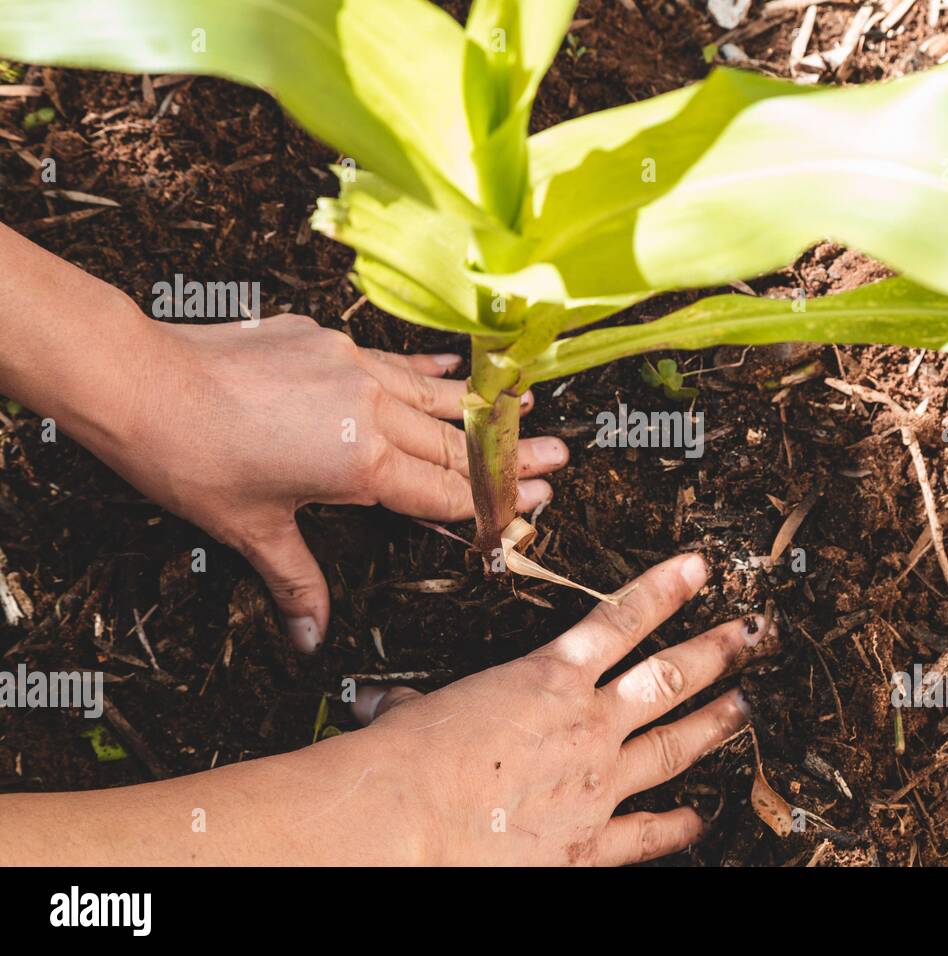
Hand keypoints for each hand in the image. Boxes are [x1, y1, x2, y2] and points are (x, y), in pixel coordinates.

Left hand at [97, 314, 568, 650]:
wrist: (140, 381)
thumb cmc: (191, 460)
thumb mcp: (250, 529)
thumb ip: (296, 580)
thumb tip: (310, 637)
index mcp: (362, 465)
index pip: (445, 492)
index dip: (492, 503)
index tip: (534, 503)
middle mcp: (373, 413)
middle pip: (456, 445)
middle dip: (509, 457)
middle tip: (558, 458)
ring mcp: (354, 370)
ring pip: (436, 397)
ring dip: (484, 408)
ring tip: (531, 405)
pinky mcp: (330, 342)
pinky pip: (396, 360)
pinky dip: (428, 370)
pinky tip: (454, 368)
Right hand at [350, 553, 762, 864]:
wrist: (405, 821)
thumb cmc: (404, 761)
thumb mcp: (415, 711)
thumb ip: (421, 704)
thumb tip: (387, 704)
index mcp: (546, 679)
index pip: (620, 619)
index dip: (665, 589)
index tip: (700, 567)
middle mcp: (585, 724)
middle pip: (667, 677)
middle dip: (716, 652)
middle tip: (753, 634)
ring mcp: (597, 783)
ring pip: (673, 745)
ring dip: (714, 726)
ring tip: (745, 709)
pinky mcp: (591, 842)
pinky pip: (646, 833)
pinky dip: (676, 827)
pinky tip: (699, 820)